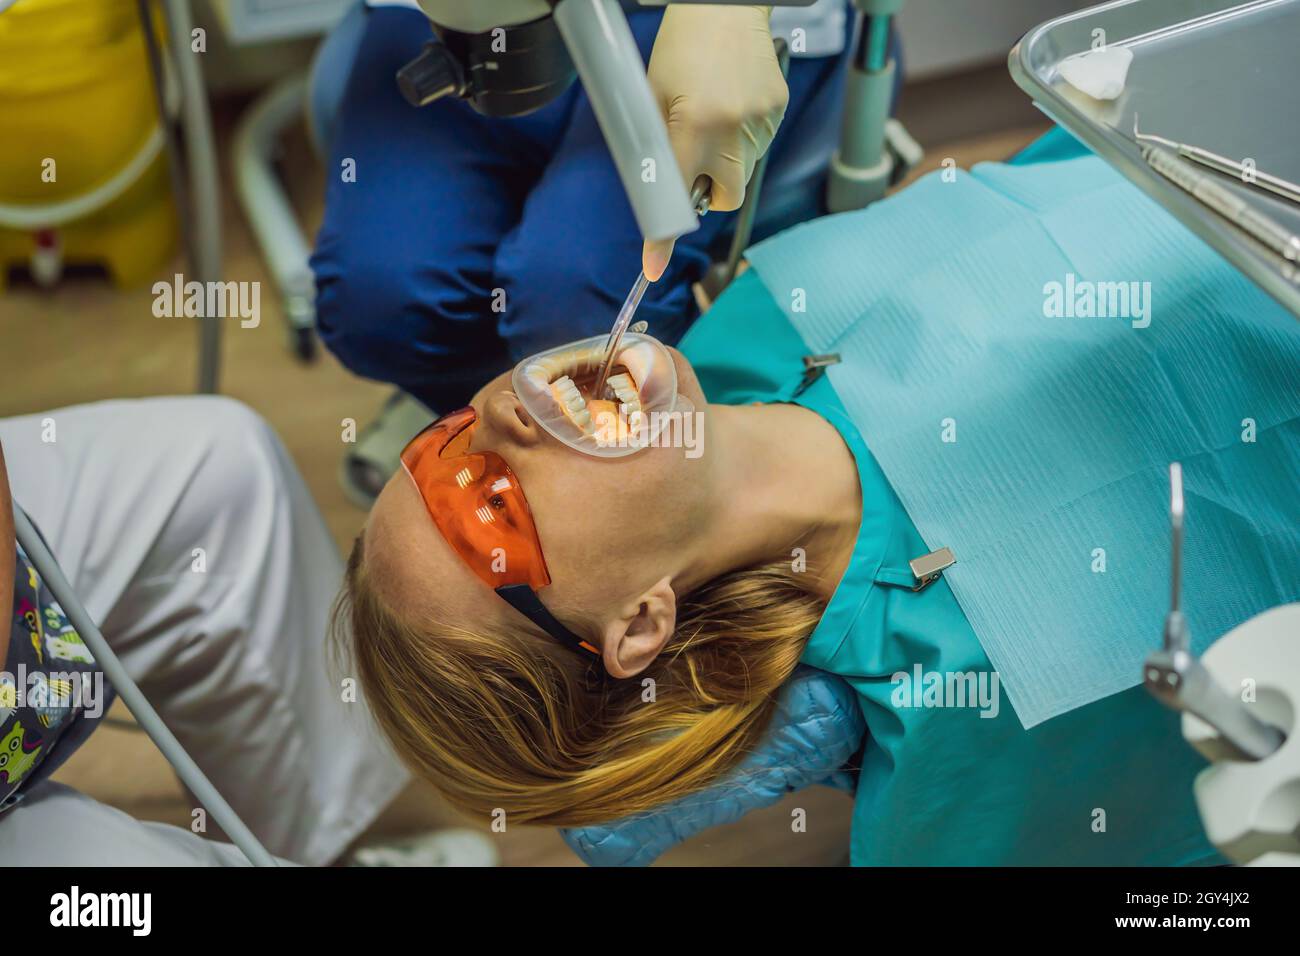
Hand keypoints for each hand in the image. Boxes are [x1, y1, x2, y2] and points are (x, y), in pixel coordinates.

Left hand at [643, 5, 788, 279]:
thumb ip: (658, 145)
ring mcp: (761, 120)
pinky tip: (732, 101)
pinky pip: (758, 143)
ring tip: (713, 112)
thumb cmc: (682, 44)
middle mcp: (732, 128)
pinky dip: (742, 136)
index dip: (664, 235)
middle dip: (709, 193)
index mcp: (694, 125)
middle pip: (725, 197)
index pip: (677, 196)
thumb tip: (659, 191)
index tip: (654, 264)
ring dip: (725, 158)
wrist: (726, 3)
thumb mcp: (653, 95)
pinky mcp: (778, 108)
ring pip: (743, 170)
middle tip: (694, 166)